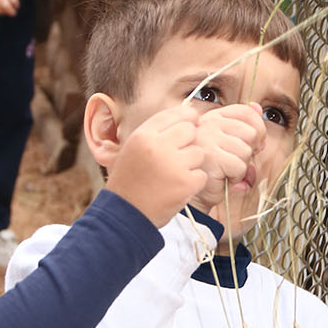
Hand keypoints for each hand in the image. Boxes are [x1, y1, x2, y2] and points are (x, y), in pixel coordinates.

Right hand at [109, 105, 206, 227]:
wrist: (125, 214)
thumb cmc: (130, 181)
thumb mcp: (133, 148)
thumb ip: (156, 133)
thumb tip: (189, 118)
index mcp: (143, 135)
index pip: (177, 113)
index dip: (187, 119)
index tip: (190, 126)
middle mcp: (158, 145)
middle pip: (190, 130)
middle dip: (189, 143)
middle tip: (178, 158)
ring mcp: (173, 164)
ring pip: (199, 153)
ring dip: (192, 164)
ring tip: (174, 176)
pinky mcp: (185, 183)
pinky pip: (202, 175)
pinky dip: (194, 183)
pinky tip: (178, 188)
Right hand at [191, 103, 263, 215]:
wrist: (195, 193)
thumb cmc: (213, 169)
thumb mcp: (231, 142)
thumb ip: (244, 124)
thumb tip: (257, 107)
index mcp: (213, 116)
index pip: (246, 112)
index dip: (258, 129)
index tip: (255, 143)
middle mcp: (208, 123)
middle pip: (250, 132)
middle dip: (249, 151)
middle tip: (235, 160)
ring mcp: (208, 139)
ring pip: (246, 151)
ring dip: (242, 166)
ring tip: (227, 169)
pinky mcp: (210, 156)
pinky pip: (240, 166)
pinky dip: (236, 177)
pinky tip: (224, 177)